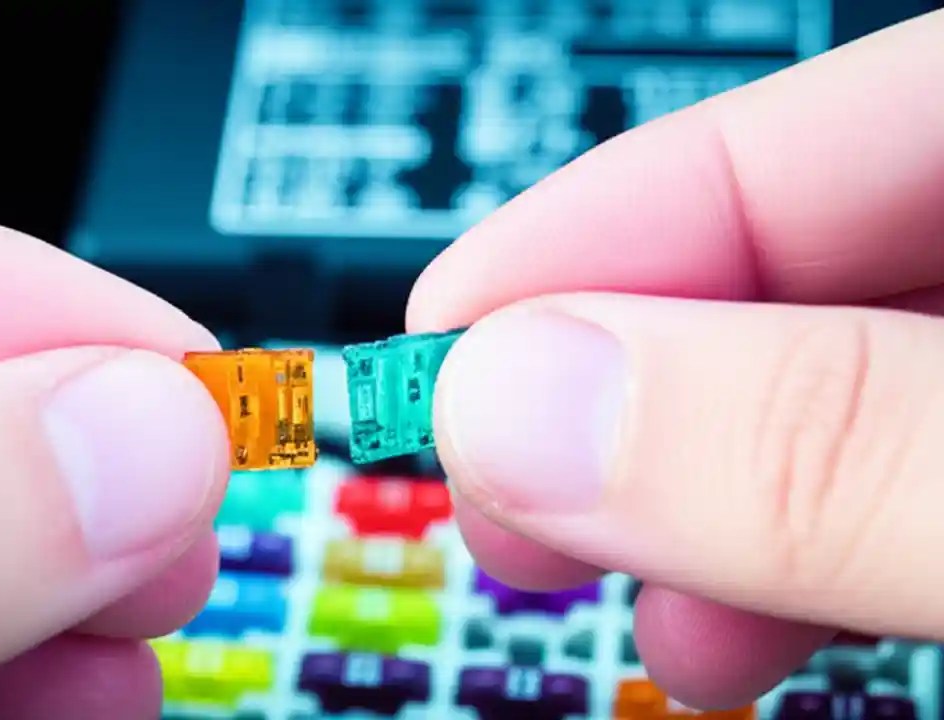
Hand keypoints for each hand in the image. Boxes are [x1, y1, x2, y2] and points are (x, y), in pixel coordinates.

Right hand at [409, 9, 943, 709]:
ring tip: (654, 613)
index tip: (432, 360)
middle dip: (626, 393)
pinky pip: (899, 477)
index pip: (784, 142)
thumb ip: (826, 445)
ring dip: (704, 498)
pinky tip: (751, 622)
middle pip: (798, 265)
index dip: (581, 244)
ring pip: (840, 388)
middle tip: (504, 501)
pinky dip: (805, 547)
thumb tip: (525, 402)